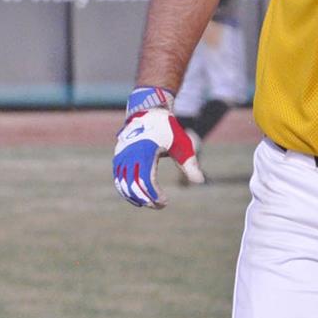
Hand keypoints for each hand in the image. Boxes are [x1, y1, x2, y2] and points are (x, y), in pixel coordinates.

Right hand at [112, 86, 203, 207]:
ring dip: (136, 197)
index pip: (147, 181)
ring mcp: (121, 156)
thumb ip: (190, 164)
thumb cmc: (168, 129)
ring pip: (124, 184)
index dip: (154, 195)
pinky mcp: (117, 157)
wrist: (148, 112)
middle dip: (146, 199)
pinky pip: (118, 179)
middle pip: (134, 186)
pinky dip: (126, 191)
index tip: (165, 203)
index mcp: (145, 151)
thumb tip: (200, 182)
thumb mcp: (182, 144)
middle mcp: (130, 154)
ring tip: (150, 203)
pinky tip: (138, 198)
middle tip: (159, 205)